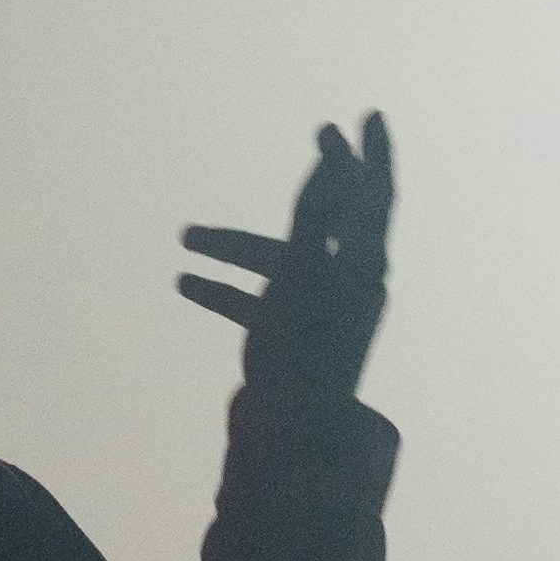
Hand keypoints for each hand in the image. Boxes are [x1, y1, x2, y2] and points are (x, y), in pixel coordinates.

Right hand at [176, 114, 397, 409]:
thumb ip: (315, 214)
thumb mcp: (301, 271)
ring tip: (184, 241)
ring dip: (234, 248)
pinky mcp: (299, 341)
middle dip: (304, 189)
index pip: (375, 196)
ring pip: (282, 262)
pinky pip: (263, 300)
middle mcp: (352, 286)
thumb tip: (338, 160)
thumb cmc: (297, 354)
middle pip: (328, 220)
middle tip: (317, 137)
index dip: (373, 154)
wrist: (291, 444)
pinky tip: (186, 288)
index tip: (370, 116)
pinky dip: (228, 288)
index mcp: (363, 266)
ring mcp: (326, 314)